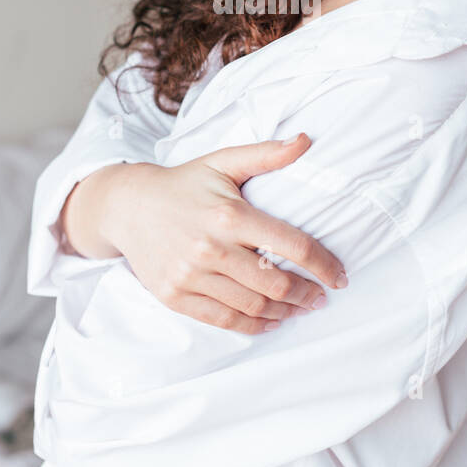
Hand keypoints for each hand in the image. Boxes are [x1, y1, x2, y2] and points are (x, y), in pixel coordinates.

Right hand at [90, 133, 347, 332]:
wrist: (127, 206)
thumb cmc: (183, 183)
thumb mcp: (222, 161)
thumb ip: (265, 154)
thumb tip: (306, 140)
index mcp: (228, 214)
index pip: (291, 245)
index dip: (323, 264)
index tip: (339, 276)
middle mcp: (210, 248)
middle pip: (274, 283)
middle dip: (306, 294)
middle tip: (322, 297)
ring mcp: (190, 275)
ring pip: (252, 306)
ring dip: (284, 312)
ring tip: (300, 309)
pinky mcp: (175, 296)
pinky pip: (223, 320)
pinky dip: (252, 326)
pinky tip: (270, 322)